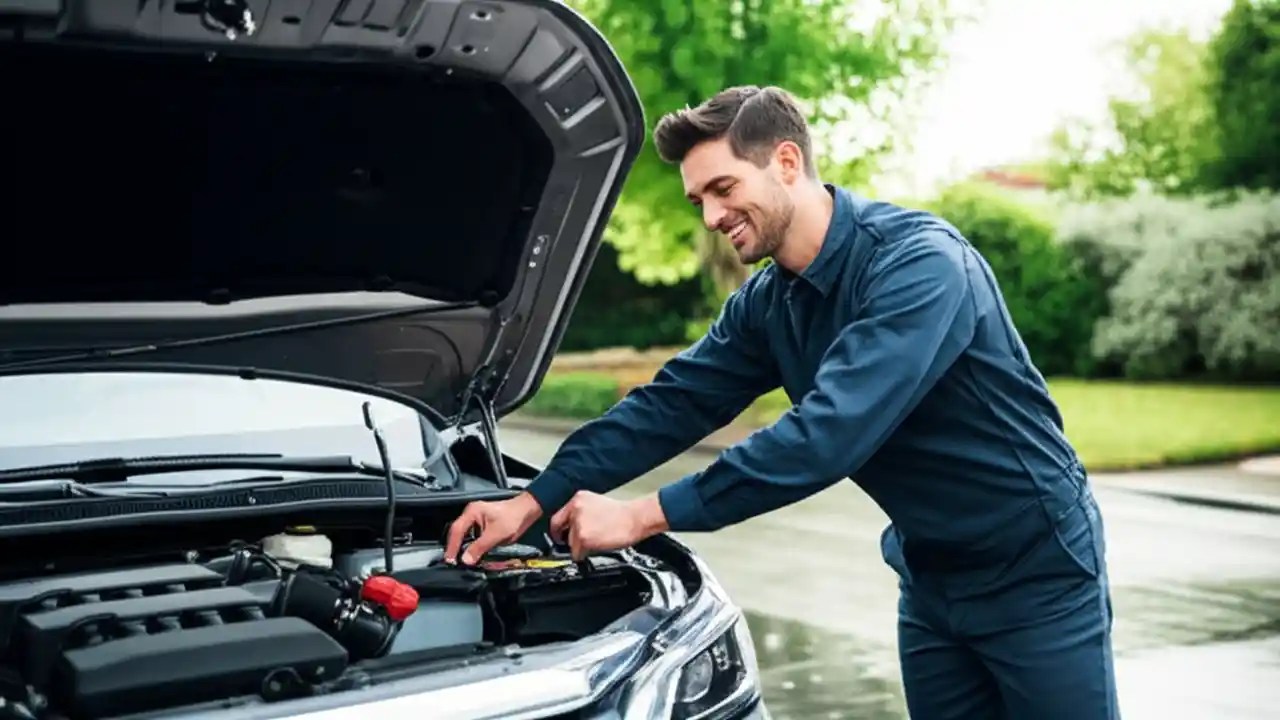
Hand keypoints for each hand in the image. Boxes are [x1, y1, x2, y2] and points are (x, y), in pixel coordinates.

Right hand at [445, 492, 543, 565]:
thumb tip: (465, 561)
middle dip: (455, 548)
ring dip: (462, 548)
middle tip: (453, 563)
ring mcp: (476, 519)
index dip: (452, 547)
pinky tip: (472, 555)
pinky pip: (472, 536)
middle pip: (457, 533)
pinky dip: (471, 546)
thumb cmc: (513, 518)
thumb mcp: (496, 534)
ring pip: (464, 535)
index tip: (450, 560)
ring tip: (460, 561)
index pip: (456, 530)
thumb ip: (480, 547)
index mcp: (472, 512)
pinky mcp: (482, 525)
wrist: (527, 510)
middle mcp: (471, 514)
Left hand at [549, 491, 668, 560]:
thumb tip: (572, 526)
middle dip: (567, 539)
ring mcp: (578, 523)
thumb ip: (582, 512)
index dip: (558, 528)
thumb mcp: (598, 504)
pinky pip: (577, 552)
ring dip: (579, 546)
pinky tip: (597, 547)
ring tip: (596, 541)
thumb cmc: (623, 514)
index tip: (559, 535)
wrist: (635, 518)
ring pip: (570, 542)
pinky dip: (583, 554)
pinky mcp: (583, 537)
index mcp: (578, 498)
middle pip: (560, 530)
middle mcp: (575, 508)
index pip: (558, 516)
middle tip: (576, 544)